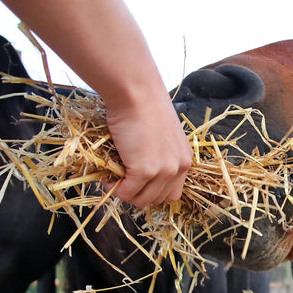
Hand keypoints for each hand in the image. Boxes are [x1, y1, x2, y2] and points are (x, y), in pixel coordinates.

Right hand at [105, 88, 191, 207]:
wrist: (137, 92)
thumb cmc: (145, 107)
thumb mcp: (162, 136)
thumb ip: (159, 155)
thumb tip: (139, 175)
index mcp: (184, 160)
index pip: (172, 192)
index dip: (152, 190)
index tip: (137, 181)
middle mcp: (178, 168)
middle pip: (158, 199)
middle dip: (138, 193)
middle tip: (122, 179)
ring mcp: (163, 171)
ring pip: (142, 200)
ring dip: (125, 192)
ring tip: (113, 176)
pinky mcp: (145, 171)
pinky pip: (126, 192)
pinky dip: (114, 187)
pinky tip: (107, 175)